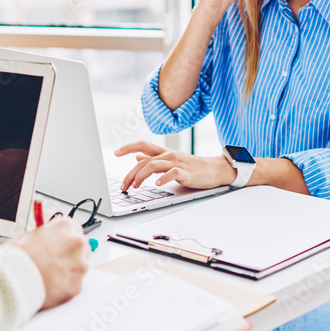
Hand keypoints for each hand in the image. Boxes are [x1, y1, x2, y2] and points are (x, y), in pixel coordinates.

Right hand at [11, 217, 89, 308]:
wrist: (13, 280)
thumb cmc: (16, 257)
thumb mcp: (28, 236)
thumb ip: (43, 235)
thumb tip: (45, 237)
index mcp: (65, 226)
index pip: (74, 228)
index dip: (63, 238)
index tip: (59, 243)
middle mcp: (77, 243)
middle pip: (80, 247)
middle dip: (68, 254)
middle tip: (52, 260)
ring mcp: (80, 265)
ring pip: (79, 266)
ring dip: (68, 269)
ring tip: (48, 274)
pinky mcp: (77, 285)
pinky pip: (74, 283)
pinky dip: (65, 285)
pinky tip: (50, 284)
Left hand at [115, 141, 235, 190]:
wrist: (213, 169)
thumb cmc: (191, 166)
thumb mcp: (169, 160)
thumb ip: (153, 158)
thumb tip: (137, 156)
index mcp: (163, 152)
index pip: (142, 145)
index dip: (128, 147)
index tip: (116, 152)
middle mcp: (168, 155)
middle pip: (144, 161)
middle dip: (130, 173)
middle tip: (124, 186)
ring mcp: (177, 162)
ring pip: (153, 165)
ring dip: (141, 176)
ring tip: (135, 186)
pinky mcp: (186, 172)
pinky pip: (173, 173)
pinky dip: (164, 178)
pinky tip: (158, 184)